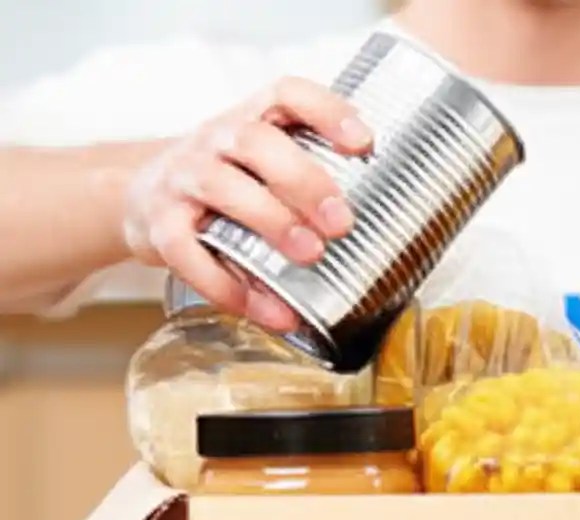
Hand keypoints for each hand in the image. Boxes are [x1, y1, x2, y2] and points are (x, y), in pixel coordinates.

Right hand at [123, 77, 372, 330]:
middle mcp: (215, 139)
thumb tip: (383, 230)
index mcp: (252, 117)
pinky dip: (230, 287)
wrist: (141, 195)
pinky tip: (270, 311)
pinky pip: (188, 254)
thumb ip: (312, 177)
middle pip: (256, 141)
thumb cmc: (227, 180)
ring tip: (311, 254)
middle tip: (342, 222)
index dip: (327, 112)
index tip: (364, 142)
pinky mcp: (159, 225)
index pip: (288, 94)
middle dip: (304, 181)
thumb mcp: (264, 163)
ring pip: (221, 187)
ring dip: (270, 221)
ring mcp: (183, 179)